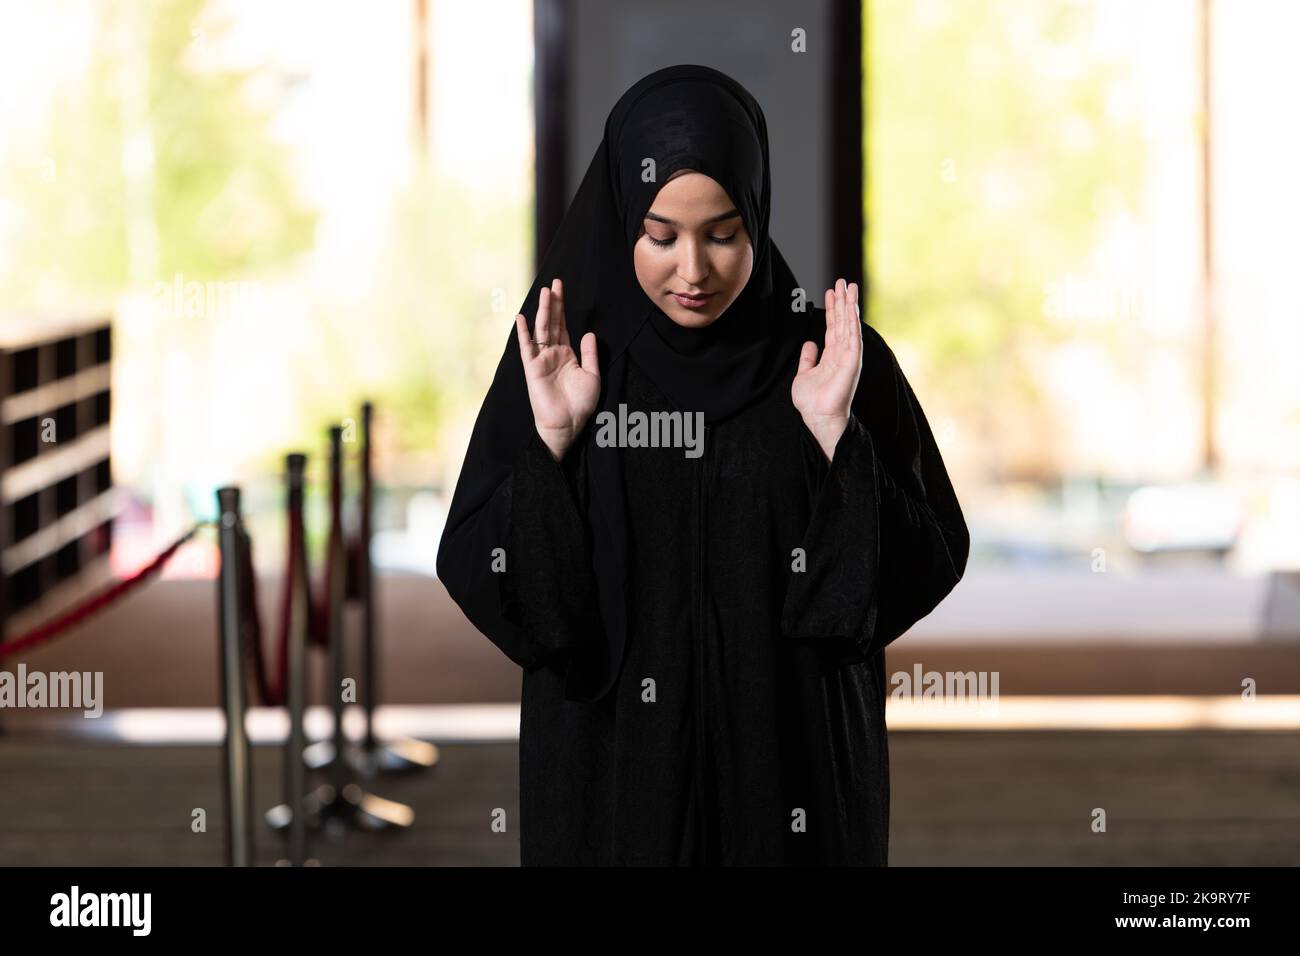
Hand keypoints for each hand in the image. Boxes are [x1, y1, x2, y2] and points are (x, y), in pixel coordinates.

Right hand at [515, 277, 599, 461]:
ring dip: (543, 311)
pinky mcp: (532, 368)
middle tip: (555, 282)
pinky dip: (524, 332)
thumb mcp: (592, 376)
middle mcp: (553, 354)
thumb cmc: (580, 405)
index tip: (561, 289)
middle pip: (552, 322)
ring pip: (542, 330)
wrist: (567, 425)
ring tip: (545, 292)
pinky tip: (521, 317)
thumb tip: (590, 332)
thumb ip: (590, 354)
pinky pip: (527, 347)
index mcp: (567, 354)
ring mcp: (541, 360)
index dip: (562, 308)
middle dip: (553, 302)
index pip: (563, 326)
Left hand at [791, 278, 861, 462]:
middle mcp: (842, 354)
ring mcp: (849, 357)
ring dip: (849, 306)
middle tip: (842, 281)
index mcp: (832, 356)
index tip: (831, 291)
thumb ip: (808, 358)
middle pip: (843, 322)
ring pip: (850, 325)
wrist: (817, 417)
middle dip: (843, 301)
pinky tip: (851, 308)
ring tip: (849, 287)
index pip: (833, 327)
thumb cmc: (812, 401)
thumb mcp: (804, 374)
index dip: (832, 309)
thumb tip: (809, 343)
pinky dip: (852, 322)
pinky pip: (853, 338)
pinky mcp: (852, 362)